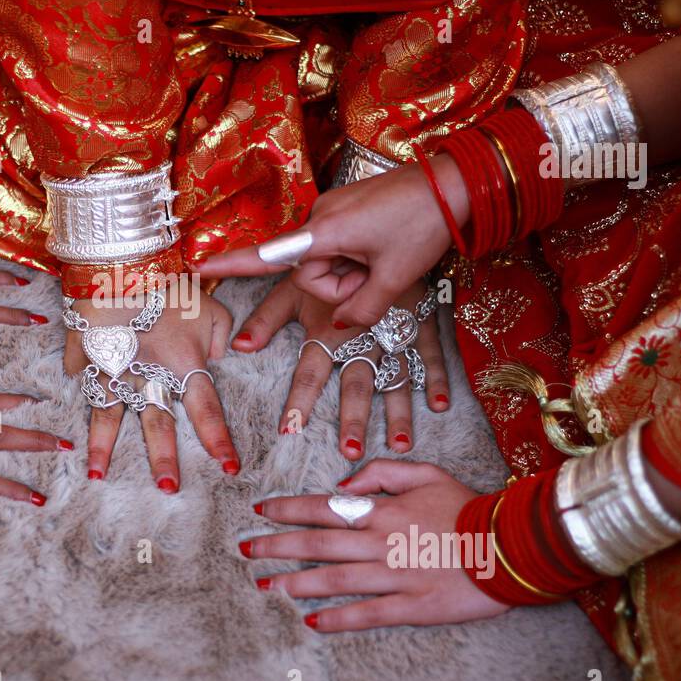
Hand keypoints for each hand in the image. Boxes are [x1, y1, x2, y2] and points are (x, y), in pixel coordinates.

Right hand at [64, 284, 237, 489]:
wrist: (124, 260)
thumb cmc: (172, 282)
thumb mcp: (211, 306)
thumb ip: (223, 336)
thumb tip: (220, 357)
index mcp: (185, 365)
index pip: (206, 413)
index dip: (219, 443)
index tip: (230, 469)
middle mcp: (149, 375)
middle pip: (158, 425)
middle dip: (163, 460)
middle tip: (167, 489)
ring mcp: (113, 368)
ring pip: (108, 416)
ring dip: (102, 448)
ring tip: (97, 476)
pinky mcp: (85, 355)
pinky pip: (82, 377)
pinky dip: (80, 384)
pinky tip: (74, 408)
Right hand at [195, 157, 468, 327]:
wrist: (452, 184)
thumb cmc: (423, 227)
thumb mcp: (396, 278)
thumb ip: (362, 309)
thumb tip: (338, 323)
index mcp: (325, 232)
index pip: (269, 255)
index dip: (231, 264)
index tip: (195, 265)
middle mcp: (319, 216)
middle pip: (310, 271)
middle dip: (341, 284)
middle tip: (378, 274)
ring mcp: (331, 210)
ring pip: (326, 260)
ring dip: (353, 270)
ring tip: (386, 255)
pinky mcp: (344, 209)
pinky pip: (338, 245)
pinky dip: (357, 255)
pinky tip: (383, 245)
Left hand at [233, 278, 449, 457]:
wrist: (375, 229)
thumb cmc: (327, 265)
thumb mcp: (292, 289)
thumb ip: (266, 319)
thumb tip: (239, 346)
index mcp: (328, 330)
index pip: (310, 371)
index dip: (299, 400)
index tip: (290, 431)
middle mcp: (361, 337)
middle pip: (356, 383)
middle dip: (353, 417)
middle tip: (349, 451)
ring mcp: (393, 331)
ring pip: (395, 376)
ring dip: (398, 411)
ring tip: (399, 445)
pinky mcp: (420, 322)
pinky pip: (430, 352)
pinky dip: (437, 378)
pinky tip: (441, 405)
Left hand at [243, 459, 507, 631]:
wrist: (511, 544)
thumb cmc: (469, 506)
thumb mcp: (427, 472)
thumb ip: (381, 472)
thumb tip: (343, 484)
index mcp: (383, 509)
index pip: (323, 507)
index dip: (287, 509)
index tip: (260, 511)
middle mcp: (381, 541)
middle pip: (318, 544)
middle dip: (277, 547)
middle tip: (247, 552)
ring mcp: (394, 575)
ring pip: (334, 580)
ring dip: (296, 583)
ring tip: (266, 587)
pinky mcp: (411, 605)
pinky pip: (367, 613)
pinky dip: (337, 619)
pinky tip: (311, 622)